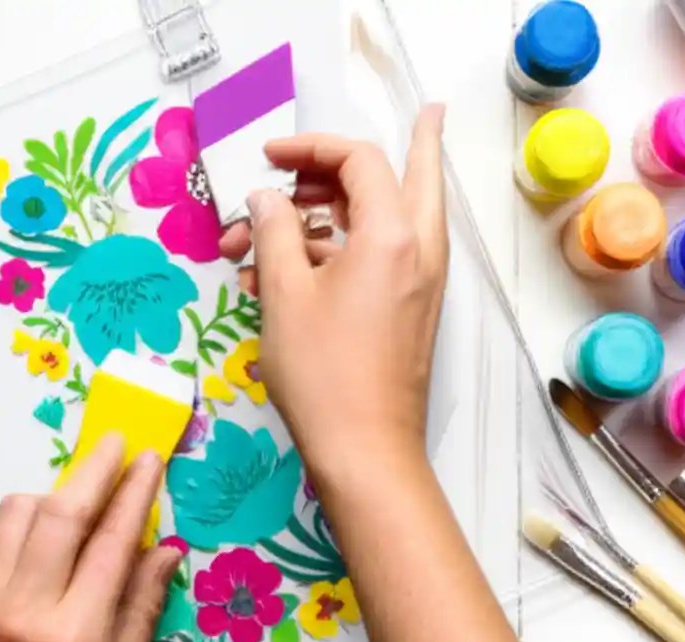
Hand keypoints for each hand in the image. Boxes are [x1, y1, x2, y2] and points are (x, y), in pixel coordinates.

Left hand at [0, 435, 181, 641]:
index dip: (135, 493)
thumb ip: (140, 612)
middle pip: (60, 513)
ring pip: (14, 515)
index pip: (112, 542)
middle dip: (93, 469)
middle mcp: (25, 611)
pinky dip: (10, 517)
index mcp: (76, 636)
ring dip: (49, 492)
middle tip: (114, 442)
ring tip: (76, 494)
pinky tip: (33, 525)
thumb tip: (167, 552)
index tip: (149, 461)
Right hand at [219, 106, 447, 484]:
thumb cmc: (322, 373)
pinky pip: (379, 257)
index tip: (267, 158)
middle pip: (399, 172)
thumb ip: (274, 232)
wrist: (365, 450)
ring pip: (385, 217)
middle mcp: (421, 248)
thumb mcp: (284, 295)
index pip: (360, 159)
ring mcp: (422, 280)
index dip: (309, 148)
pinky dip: (334, 254)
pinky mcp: (411, 307)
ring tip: (263, 233)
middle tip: (299, 161)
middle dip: (347, 159)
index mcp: (394, 233)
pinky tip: (277, 275)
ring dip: (327, 214)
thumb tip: (266, 199)